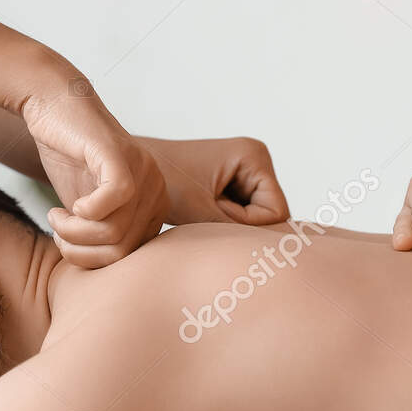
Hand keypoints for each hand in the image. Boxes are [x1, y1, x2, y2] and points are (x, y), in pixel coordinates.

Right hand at [21, 87, 170, 267]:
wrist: (54, 107)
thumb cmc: (70, 160)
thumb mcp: (89, 209)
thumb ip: (104, 239)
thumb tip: (108, 285)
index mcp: (154, 207)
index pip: (132, 259)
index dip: (93, 262)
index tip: (67, 243)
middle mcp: (157, 189)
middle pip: (123, 251)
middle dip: (81, 252)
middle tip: (58, 232)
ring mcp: (143, 172)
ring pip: (115, 233)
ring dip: (73, 234)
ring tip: (56, 218)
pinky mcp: (122, 156)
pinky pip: (114, 200)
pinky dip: (83, 214)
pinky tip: (67, 205)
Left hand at [137, 136, 289, 224]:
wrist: (135, 175)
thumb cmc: (164, 185)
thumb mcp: (202, 213)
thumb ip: (238, 232)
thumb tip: (267, 254)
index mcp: (255, 156)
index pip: (276, 211)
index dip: (249, 226)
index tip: (213, 214)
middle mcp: (256, 159)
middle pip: (270, 214)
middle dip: (241, 225)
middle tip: (205, 215)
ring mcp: (245, 171)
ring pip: (256, 218)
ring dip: (231, 224)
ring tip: (202, 212)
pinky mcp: (233, 183)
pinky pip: (243, 214)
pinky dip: (224, 221)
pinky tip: (202, 211)